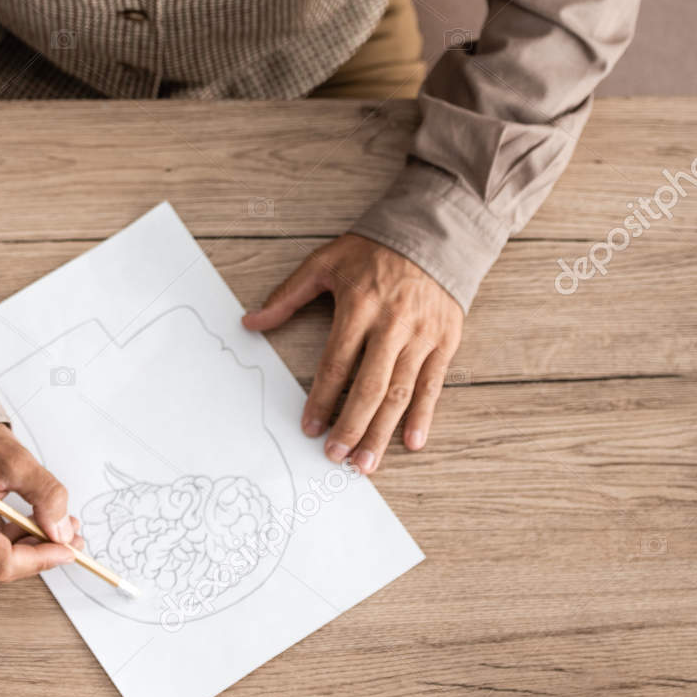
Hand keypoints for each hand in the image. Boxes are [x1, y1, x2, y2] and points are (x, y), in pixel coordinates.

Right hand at [0, 422, 85, 583]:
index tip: (67, 549)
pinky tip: (36, 526)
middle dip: (39, 554)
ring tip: (59, 530)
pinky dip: (15, 541)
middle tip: (71, 541)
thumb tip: (62, 532)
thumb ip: (45, 494)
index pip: (0, 560)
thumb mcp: (15, 459)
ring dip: (30, 548)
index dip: (39, 559)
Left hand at [242, 233, 463, 474]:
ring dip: (382, 431)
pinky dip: (423, 416)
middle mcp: (392, 324)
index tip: (309, 427)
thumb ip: (287, 295)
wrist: (432, 233)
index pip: (336, 363)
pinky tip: (411, 442)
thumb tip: (250, 321)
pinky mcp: (445, 341)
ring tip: (365, 463)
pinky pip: (433, 385)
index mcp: (359, 306)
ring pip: (400, 392)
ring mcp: (421, 335)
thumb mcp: (324, 263)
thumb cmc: (372, 250)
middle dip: (351, 426)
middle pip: (369, 386)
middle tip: (336, 456)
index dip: (320, 399)